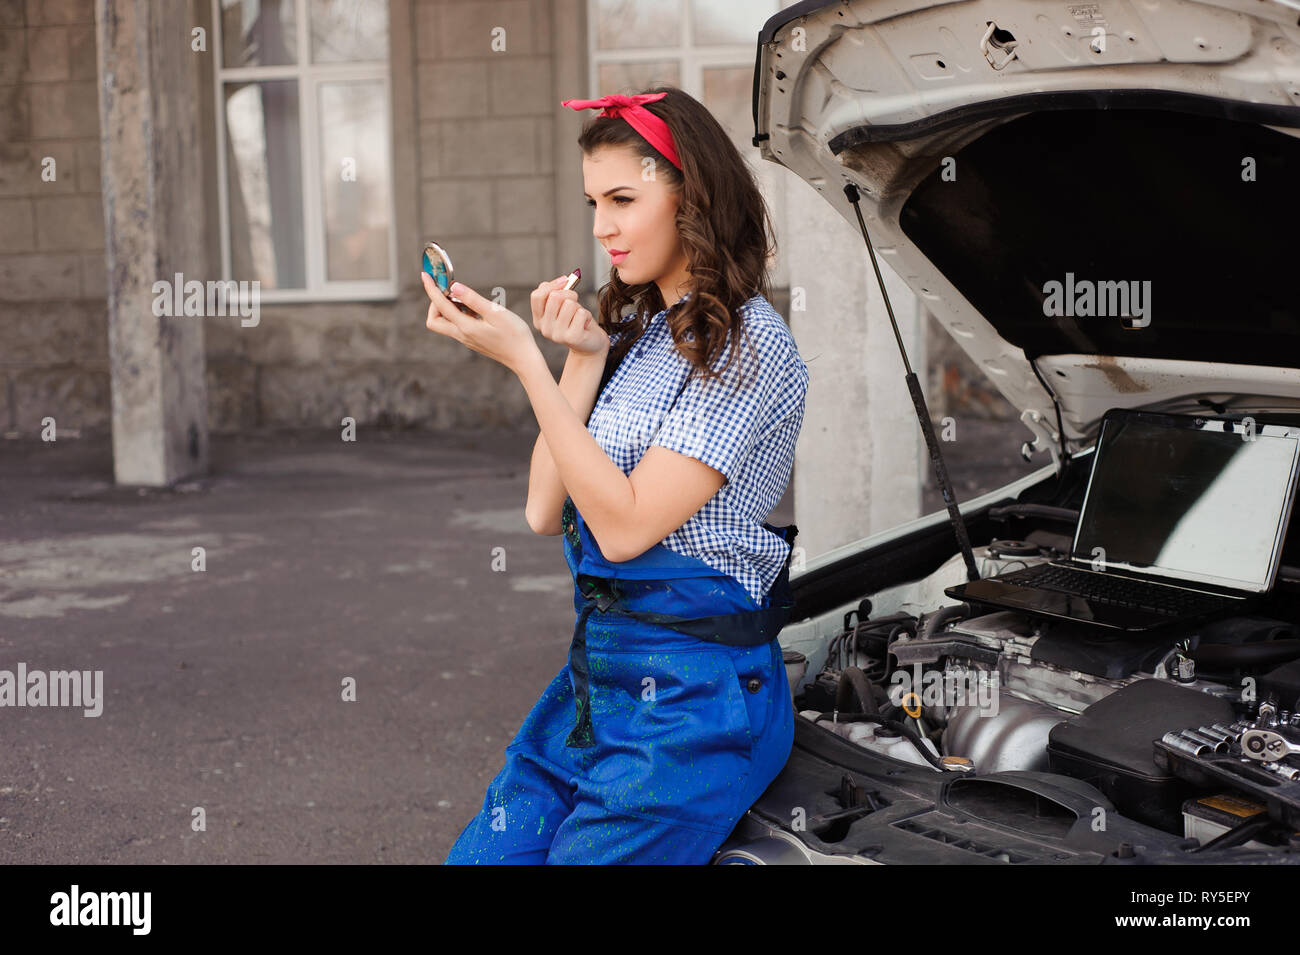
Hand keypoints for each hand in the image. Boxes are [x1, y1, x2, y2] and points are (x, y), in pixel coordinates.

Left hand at [422, 272, 538, 374]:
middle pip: (434, 320)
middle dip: (435, 303)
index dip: (431, 289)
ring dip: (448, 308)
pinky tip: (474, 308)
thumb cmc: (514, 335)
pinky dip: (459, 314)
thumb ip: (473, 299)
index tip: (425, 275)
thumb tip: (454, 287)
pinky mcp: (472, 340)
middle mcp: (462, 335)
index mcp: (465, 327)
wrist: (524, 359)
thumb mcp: (495, 313)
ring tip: (466, 298)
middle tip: (449, 291)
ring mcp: (466, 339)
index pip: (440, 305)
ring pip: (445, 323)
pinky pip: (457, 326)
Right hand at [529, 275, 609, 357]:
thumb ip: (555, 292)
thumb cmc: (575, 321)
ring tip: (579, 317)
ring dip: (579, 307)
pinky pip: (580, 313)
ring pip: (569, 304)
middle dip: (570, 295)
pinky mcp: (572, 338)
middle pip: (555, 297)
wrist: (590, 344)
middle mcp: (544, 329)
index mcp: (538, 319)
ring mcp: (557, 335)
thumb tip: (562, 280)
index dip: (552, 285)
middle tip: (575, 304)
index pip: (537, 296)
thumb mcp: (562, 306)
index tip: (565, 281)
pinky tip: (584, 324)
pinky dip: (586, 315)